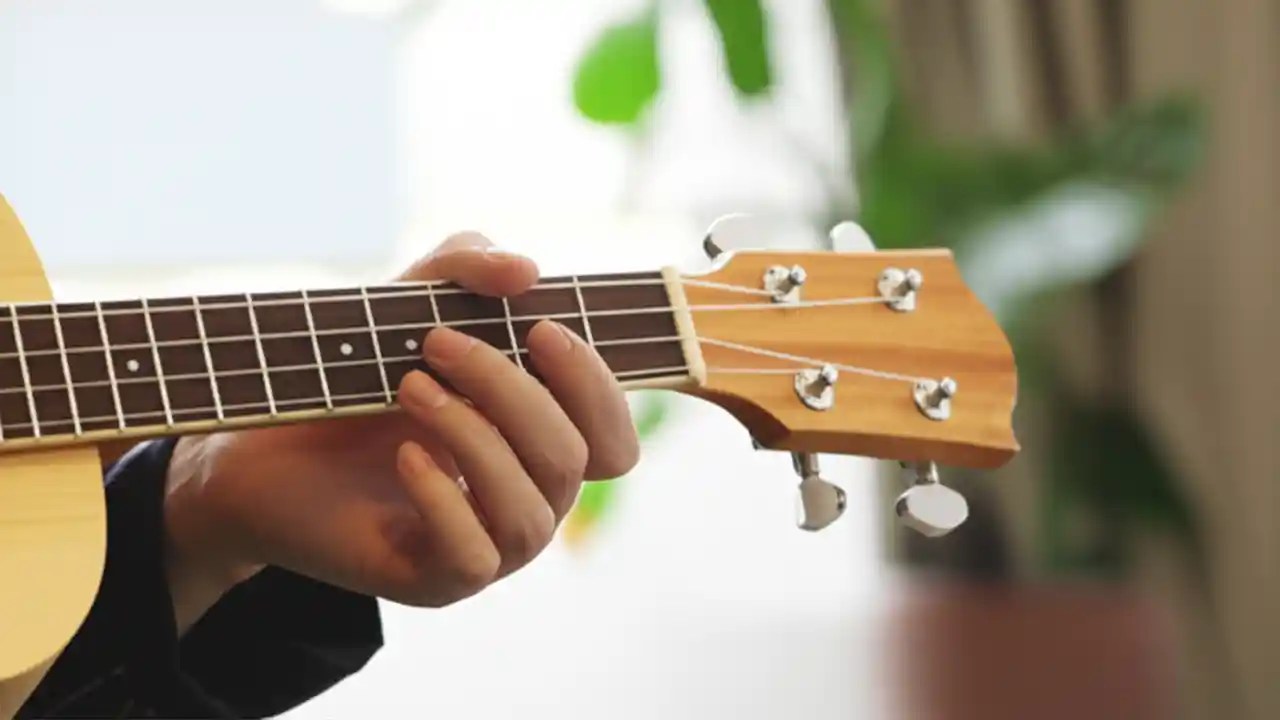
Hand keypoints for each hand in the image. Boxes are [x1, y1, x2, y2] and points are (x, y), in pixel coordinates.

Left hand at [162, 233, 639, 625]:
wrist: (262, 447)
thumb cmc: (354, 377)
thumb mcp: (410, 302)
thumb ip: (466, 268)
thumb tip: (528, 269)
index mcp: (544, 443)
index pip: (613, 439)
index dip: (594, 387)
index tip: (539, 330)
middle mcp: (531, 498)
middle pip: (570, 458)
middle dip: (509, 391)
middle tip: (436, 345)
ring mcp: (491, 547)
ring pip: (530, 509)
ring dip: (472, 436)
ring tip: (409, 387)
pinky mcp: (438, 581)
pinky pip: (473, 554)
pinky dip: (442, 496)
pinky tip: (403, 453)